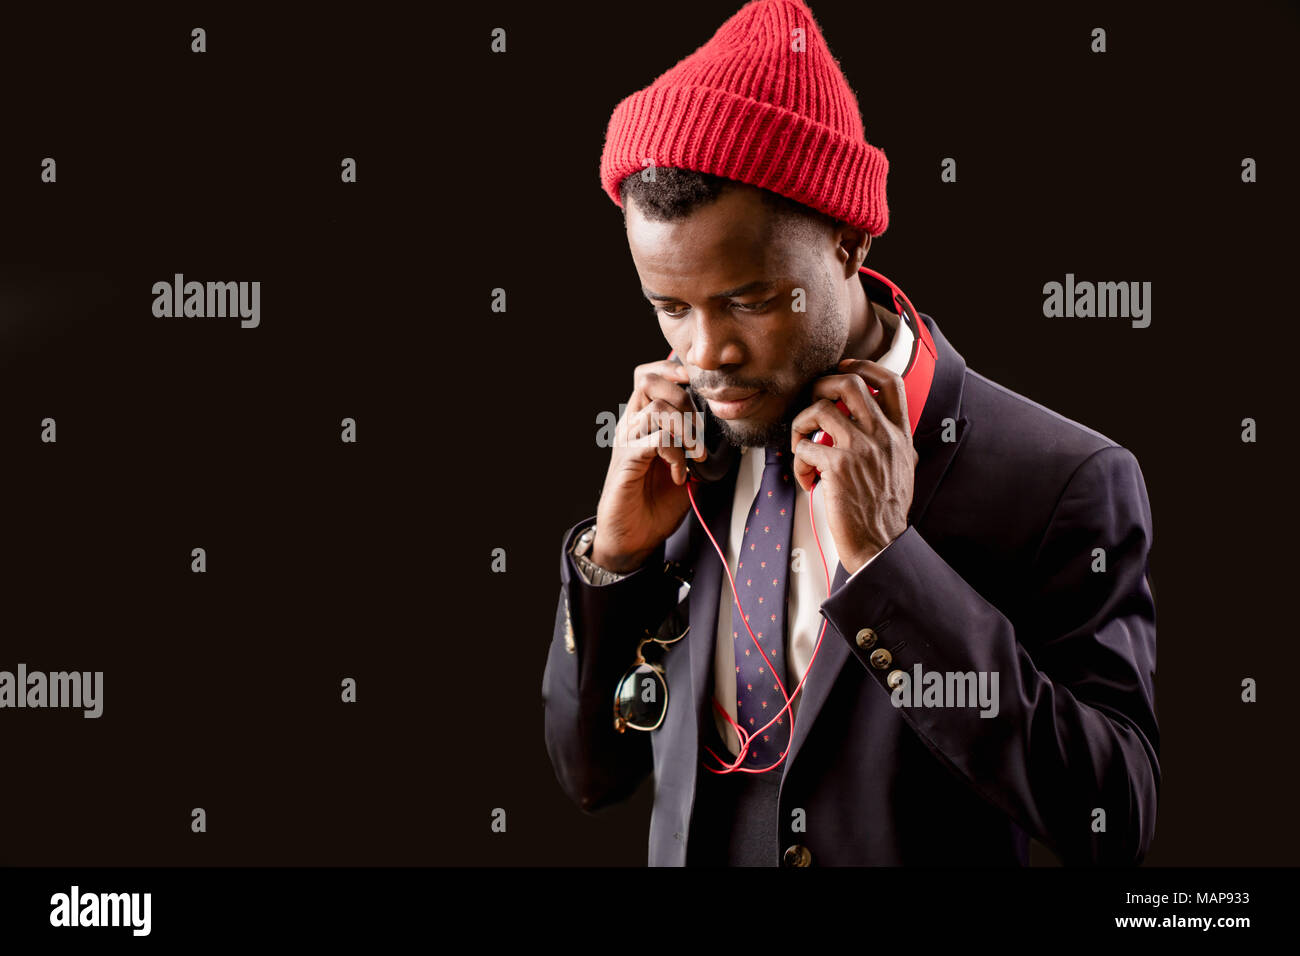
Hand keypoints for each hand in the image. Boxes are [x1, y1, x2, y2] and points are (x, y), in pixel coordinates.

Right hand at [592, 359, 703, 572]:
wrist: (634, 537)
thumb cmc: (656, 504)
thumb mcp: (688, 469)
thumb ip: (699, 446)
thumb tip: (727, 432)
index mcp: (644, 422)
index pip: (650, 376)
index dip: (672, 371)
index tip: (697, 385)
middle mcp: (631, 426)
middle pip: (648, 381)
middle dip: (683, 398)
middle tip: (698, 431)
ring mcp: (626, 442)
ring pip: (656, 409)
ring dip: (685, 430)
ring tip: (695, 456)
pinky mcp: (626, 461)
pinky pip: (655, 439)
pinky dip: (675, 453)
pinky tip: (679, 473)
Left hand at [789, 358, 919, 573]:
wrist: (881, 544)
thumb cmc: (884, 510)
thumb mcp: (901, 466)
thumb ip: (889, 440)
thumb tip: (869, 420)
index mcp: (900, 433)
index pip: (890, 382)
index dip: (862, 367)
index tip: (841, 371)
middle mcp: (883, 435)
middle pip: (849, 382)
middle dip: (821, 386)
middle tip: (811, 405)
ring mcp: (861, 449)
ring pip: (820, 408)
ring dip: (801, 425)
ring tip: (803, 448)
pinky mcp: (838, 466)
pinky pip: (805, 447)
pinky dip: (799, 463)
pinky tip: (809, 480)